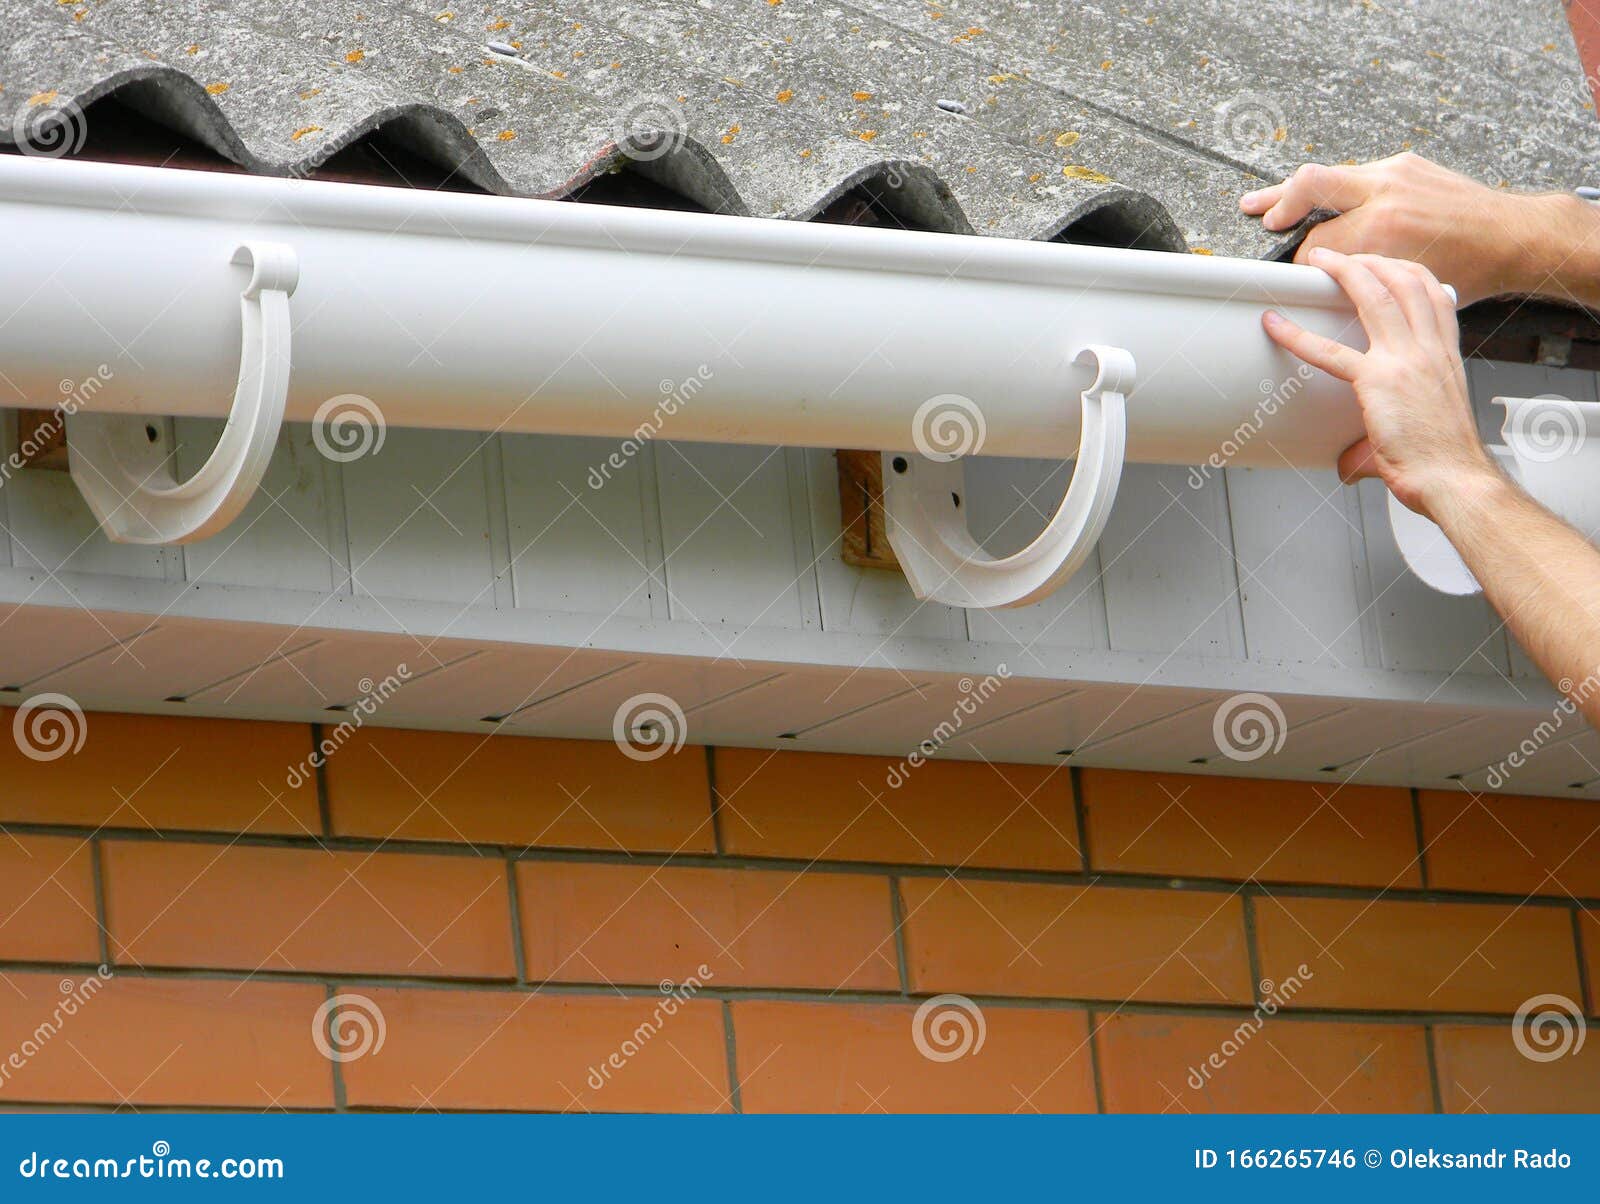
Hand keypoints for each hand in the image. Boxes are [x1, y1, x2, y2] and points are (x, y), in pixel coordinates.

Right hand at [1240, 152, 1576, 305]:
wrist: (1513, 235)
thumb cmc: (1471, 267)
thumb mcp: (1407, 281)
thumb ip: (1364, 276)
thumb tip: (1328, 276)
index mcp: (1384, 228)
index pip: (1318, 243)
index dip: (1301, 263)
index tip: (1293, 273)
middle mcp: (1386, 192)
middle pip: (1311, 184)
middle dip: (1278, 203)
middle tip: (1261, 219)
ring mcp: (1395, 173)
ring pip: (1327, 173)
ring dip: (1292, 190)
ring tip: (1261, 202)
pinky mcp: (1403, 164)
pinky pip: (1353, 174)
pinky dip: (1331, 188)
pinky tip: (1318, 198)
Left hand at [1262, 248, 1496, 516]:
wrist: (1456, 479)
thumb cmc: (1446, 459)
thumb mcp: (1423, 430)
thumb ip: (1381, 438)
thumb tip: (1348, 465)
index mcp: (1446, 354)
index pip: (1433, 294)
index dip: (1407, 270)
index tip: (1385, 262)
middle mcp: (1430, 349)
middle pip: (1405, 282)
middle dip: (1372, 259)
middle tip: (1341, 253)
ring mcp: (1406, 360)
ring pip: (1374, 298)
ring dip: (1344, 273)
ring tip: (1318, 262)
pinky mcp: (1379, 381)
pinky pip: (1331, 351)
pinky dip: (1297, 335)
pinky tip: (1276, 324)